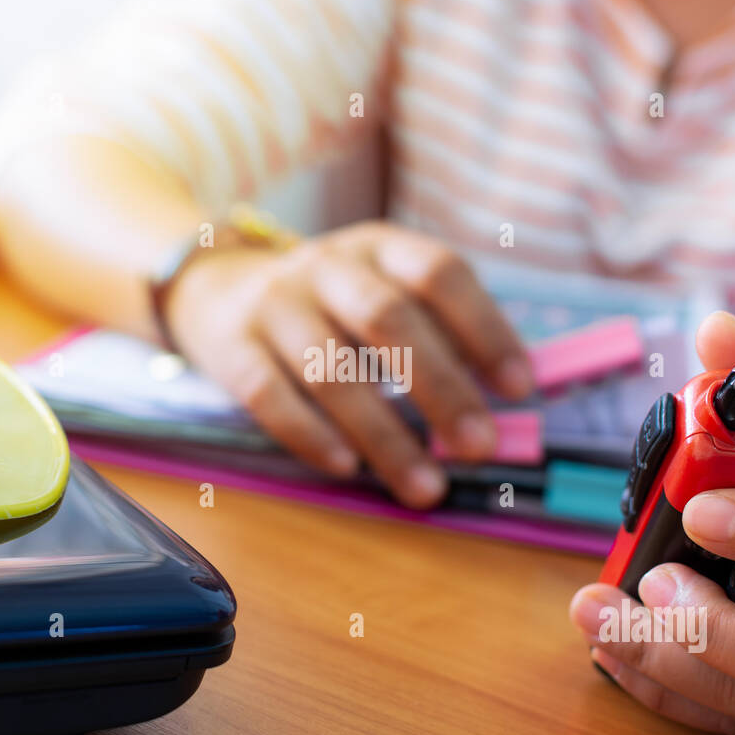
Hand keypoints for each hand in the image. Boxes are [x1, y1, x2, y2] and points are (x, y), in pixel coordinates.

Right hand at [162, 220, 532, 507]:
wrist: (215, 286)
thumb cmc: (330, 304)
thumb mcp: (382, 289)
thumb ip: (438, 333)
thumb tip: (504, 403)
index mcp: (379, 247)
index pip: (439, 273)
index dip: (484, 328)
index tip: (519, 389)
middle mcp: (326, 267)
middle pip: (388, 320)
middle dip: (441, 387)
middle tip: (480, 447)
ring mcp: (274, 305)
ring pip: (332, 369)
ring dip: (384, 435)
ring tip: (425, 487)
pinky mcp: (232, 349)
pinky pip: (270, 396)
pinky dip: (311, 436)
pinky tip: (346, 468)